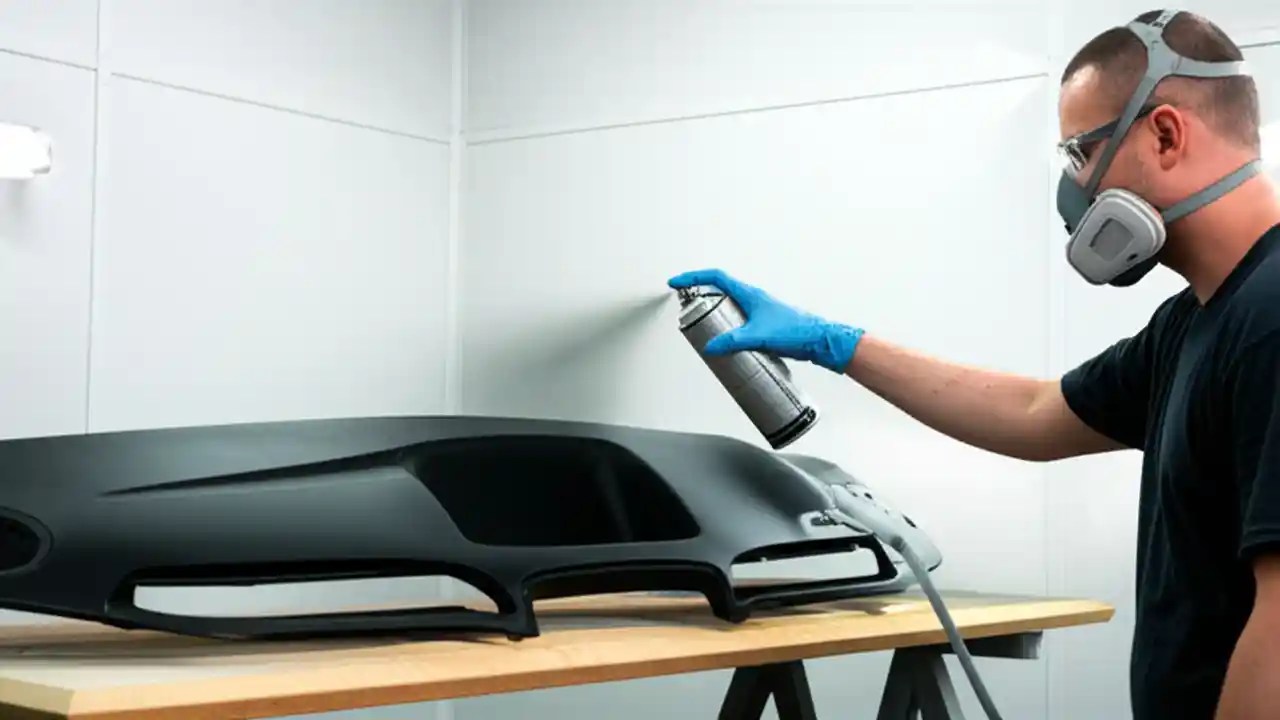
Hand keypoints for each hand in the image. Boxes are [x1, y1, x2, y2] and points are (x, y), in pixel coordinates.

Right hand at [667, 269, 863, 372]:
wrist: (820, 341)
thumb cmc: (797, 331)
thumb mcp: (759, 337)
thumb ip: (732, 342)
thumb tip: (711, 347)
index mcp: (749, 294)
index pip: (715, 277)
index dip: (693, 277)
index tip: (677, 282)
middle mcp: (753, 298)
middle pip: (720, 287)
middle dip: (698, 291)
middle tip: (685, 300)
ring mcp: (759, 310)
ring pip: (729, 303)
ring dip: (712, 307)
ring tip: (700, 321)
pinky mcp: (763, 323)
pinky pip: (738, 318)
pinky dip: (726, 322)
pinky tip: (725, 339)